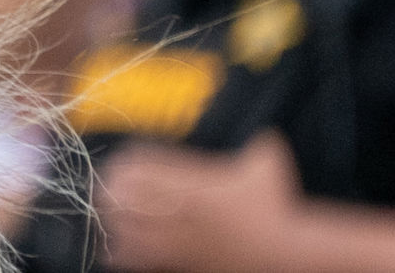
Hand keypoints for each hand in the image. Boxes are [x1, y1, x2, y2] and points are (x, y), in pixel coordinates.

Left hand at [95, 133, 303, 272]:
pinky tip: (118, 250)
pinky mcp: (180, 263)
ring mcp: (177, 238)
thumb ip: (260, 145)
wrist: (285, 252)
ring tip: (113, 218)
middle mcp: (178, 209)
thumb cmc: (277, 208)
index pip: (136, 167)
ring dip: (115, 221)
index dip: (123, 166)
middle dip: (112, 193)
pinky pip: (138, 260)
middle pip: (122, 196)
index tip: (120, 167)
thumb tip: (268, 133)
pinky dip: (124, 254)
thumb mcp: (267, 164)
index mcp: (189, 182)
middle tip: (109, 193)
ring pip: (124, 228)